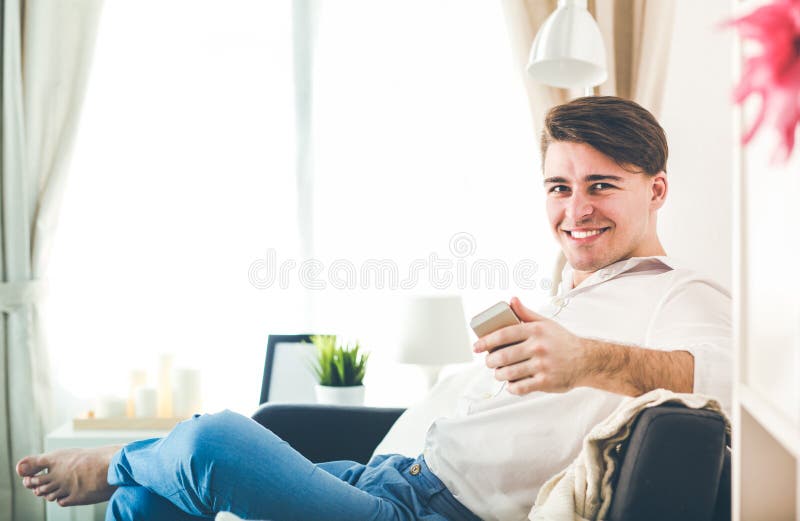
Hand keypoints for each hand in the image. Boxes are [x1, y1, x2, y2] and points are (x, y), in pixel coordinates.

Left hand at [472, 296, 588, 394]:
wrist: (586, 360)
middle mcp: (538, 347)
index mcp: (535, 331)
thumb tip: (511, 300)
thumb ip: (526, 313)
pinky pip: (520, 387)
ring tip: (499, 373)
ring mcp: (542, 365)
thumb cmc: (562, 341)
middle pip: (503, 356)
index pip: (503, 335)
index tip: (476, 347)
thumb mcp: (545, 323)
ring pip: (509, 373)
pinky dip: (512, 387)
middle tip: (489, 362)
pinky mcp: (545, 382)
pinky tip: (512, 383)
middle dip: (490, 361)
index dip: (486, 341)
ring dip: (499, 375)